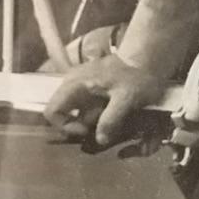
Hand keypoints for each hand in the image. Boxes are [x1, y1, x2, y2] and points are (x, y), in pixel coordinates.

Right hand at [43, 54, 165, 147]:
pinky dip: (97, 114)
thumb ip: (111, 119)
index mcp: (74, 84)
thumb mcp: (126, 99)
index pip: (52, 111)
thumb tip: (100, 140)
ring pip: (76, 111)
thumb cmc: (136, 75)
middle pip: (63, 113)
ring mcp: (80, 85)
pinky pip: (86, 107)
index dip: (65, 126)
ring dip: (91, 120)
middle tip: (101, 125)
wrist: (146, 58)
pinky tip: (112, 112)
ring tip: (110, 116)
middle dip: (80, 124)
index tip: (87, 131)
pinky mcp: (90, 88)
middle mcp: (72, 84)